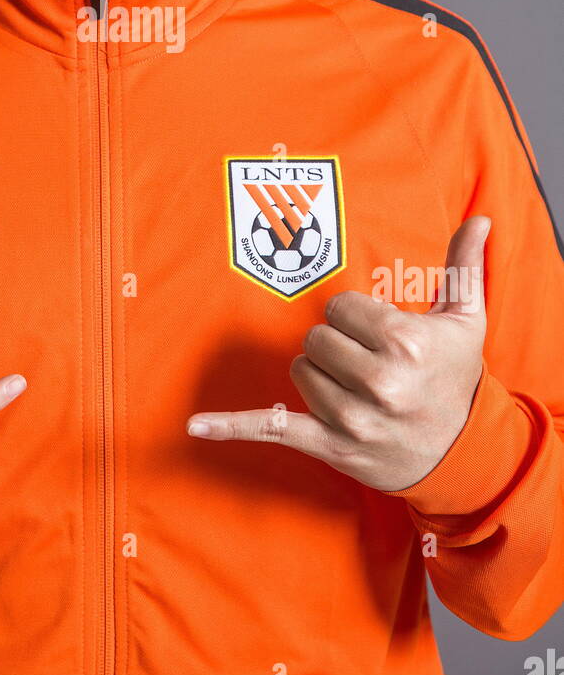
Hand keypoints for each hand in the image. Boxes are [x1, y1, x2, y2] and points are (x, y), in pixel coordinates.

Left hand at [186, 216, 489, 491]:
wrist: (465, 455)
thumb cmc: (457, 379)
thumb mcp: (466, 320)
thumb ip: (464, 264)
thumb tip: (479, 218)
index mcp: (405, 344)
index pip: (342, 308)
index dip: (358, 317)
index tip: (379, 333)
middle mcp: (378, 383)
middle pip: (317, 338)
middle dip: (338, 345)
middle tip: (368, 361)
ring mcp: (352, 419)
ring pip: (300, 371)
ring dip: (321, 375)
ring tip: (358, 388)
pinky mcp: (330, 446)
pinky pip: (272, 428)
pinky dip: (232, 426)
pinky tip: (195, 426)